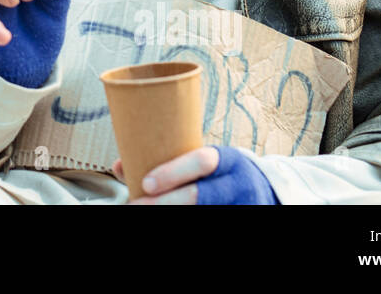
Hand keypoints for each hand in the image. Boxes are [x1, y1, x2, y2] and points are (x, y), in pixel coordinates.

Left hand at [114, 146, 279, 204]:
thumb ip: (167, 162)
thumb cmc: (218, 173)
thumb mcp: (202, 162)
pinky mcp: (239, 214)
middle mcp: (237, 183)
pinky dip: (185, 220)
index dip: (173, 173)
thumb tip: (119, 166)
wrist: (262, 190)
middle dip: (164, 203)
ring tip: (143, 211)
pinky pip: (208, 218)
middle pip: (200, 195)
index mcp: (227, 159)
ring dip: (171, 214)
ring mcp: (242, 204)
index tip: (146, 183)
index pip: (202, 161)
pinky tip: (166, 219)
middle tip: (135, 205)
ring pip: (204, 211)